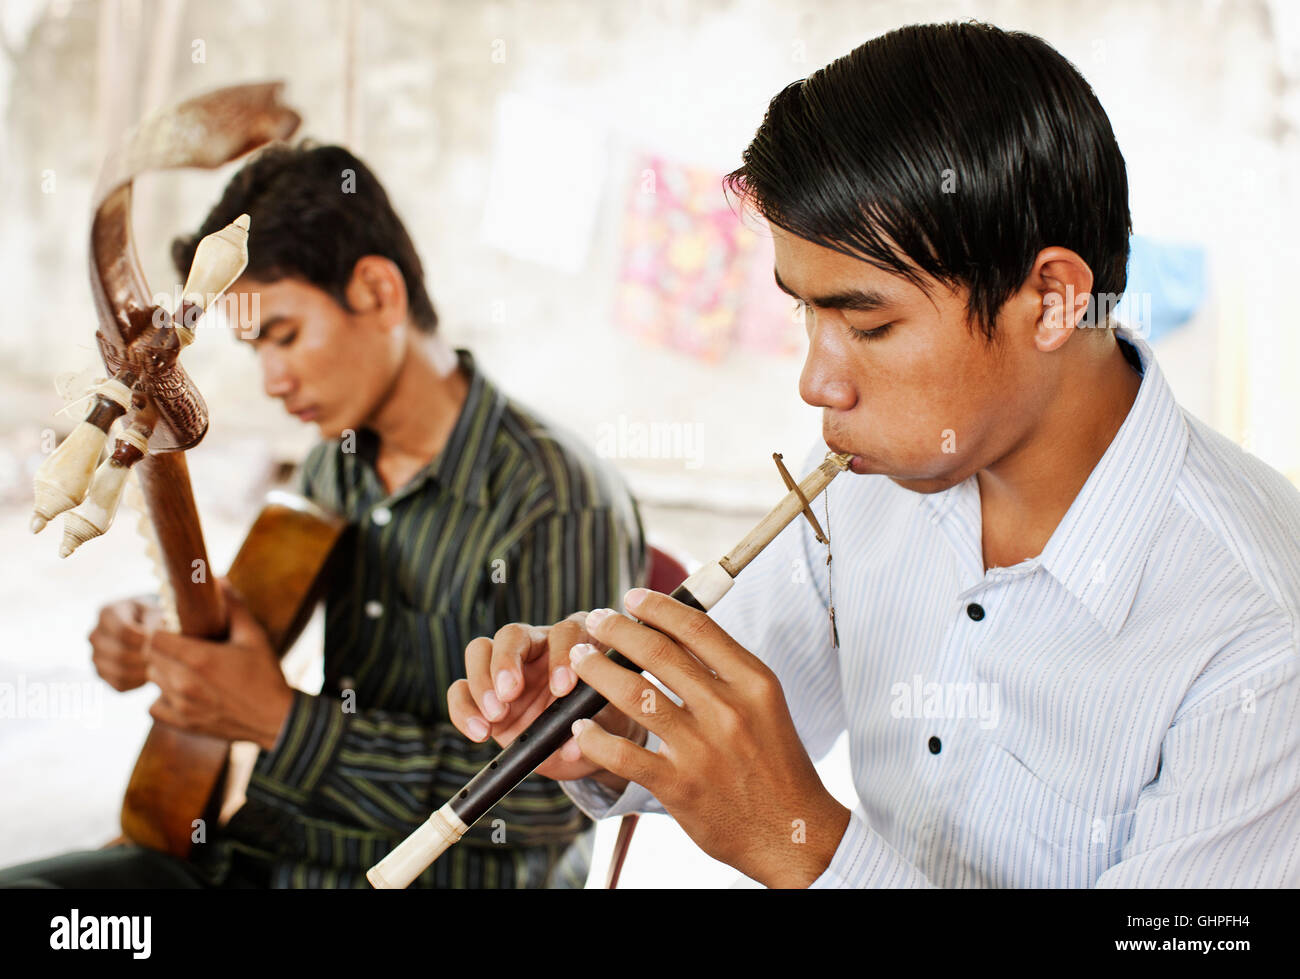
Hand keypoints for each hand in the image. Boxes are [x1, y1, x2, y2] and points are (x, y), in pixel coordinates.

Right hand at [90, 596, 162, 691]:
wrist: (145, 628)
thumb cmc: (152, 616)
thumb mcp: (155, 610)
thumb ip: (153, 619)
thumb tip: (149, 636)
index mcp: (107, 613)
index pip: (123, 631)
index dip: (144, 638)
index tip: (158, 639)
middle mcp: (96, 635)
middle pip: (119, 653)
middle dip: (145, 656)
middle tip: (161, 655)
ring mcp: (96, 657)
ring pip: (118, 671)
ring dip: (142, 670)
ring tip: (158, 664)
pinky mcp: (103, 674)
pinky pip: (119, 684)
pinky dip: (138, 682)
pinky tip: (150, 673)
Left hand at [143, 580, 293, 749]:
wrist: (275, 719)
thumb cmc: (266, 675)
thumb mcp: (253, 636)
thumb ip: (233, 606)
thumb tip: (219, 579)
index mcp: (200, 659)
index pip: (154, 638)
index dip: (161, 629)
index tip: (175, 627)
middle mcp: (184, 683)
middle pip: (150, 657)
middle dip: (162, 648)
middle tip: (181, 644)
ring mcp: (181, 706)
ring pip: (152, 679)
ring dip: (163, 670)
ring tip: (184, 667)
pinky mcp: (182, 723)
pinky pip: (153, 706)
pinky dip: (162, 697)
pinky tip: (180, 691)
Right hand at [447, 612, 645, 783]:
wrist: (588, 745)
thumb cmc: (606, 723)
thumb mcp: (609, 723)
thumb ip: (595, 725)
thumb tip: (571, 744)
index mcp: (578, 641)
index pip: (566, 631)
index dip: (562, 655)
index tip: (562, 690)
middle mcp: (540, 645)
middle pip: (512, 634)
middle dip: (507, 662)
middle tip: (510, 694)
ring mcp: (508, 667)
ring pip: (480, 651)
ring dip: (481, 682)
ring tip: (495, 717)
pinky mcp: (485, 693)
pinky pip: (460, 689)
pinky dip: (463, 709)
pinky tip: (480, 733)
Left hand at [568, 587, 849, 888]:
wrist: (793, 831)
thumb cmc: (775, 762)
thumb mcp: (764, 705)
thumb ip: (726, 670)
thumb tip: (678, 630)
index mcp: (753, 682)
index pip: (696, 628)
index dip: (657, 607)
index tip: (632, 598)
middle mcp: (728, 710)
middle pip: (658, 652)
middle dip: (616, 630)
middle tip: (594, 620)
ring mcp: (702, 749)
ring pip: (634, 694)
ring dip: (597, 671)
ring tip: (579, 660)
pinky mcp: (680, 786)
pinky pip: (624, 753)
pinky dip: (594, 736)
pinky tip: (580, 726)